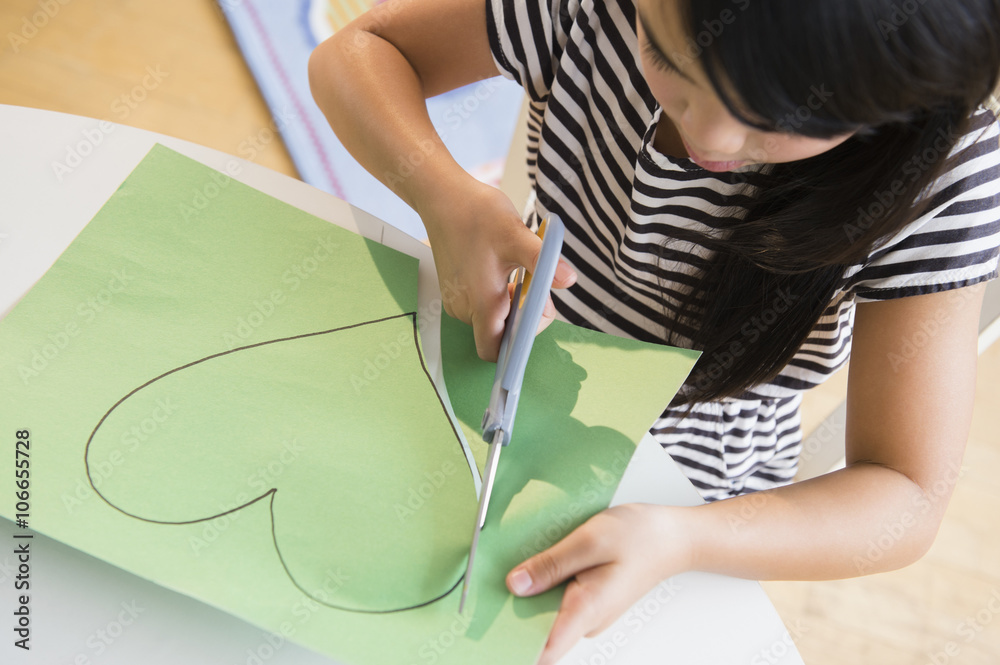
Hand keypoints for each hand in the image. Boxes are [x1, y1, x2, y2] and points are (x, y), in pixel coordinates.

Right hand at [418, 179, 575, 360]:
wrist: (442, 196)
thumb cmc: (476, 215)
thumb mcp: (517, 236)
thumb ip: (544, 263)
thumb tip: (568, 280)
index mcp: (480, 303)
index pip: (496, 351)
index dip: (520, 343)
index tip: (536, 312)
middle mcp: (464, 308)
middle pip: (499, 333)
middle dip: (521, 315)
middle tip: (530, 282)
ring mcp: (457, 299)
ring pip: (491, 317)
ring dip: (511, 302)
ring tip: (516, 269)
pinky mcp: (455, 289)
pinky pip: (480, 304)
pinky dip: (497, 293)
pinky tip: (502, 266)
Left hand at [505, 504, 692, 664]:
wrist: (674, 537)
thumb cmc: (640, 537)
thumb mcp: (590, 539)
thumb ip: (551, 564)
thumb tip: (515, 584)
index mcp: (587, 609)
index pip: (546, 650)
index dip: (515, 646)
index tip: (491, 634)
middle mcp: (587, 619)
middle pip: (538, 630)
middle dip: (515, 608)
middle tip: (499, 580)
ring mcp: (588, 613)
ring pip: (546, 612)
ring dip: (530, 592)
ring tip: (523, 562)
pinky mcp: (588, 601)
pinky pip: (557, 600)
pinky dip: (545, 584)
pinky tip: (542, 562)